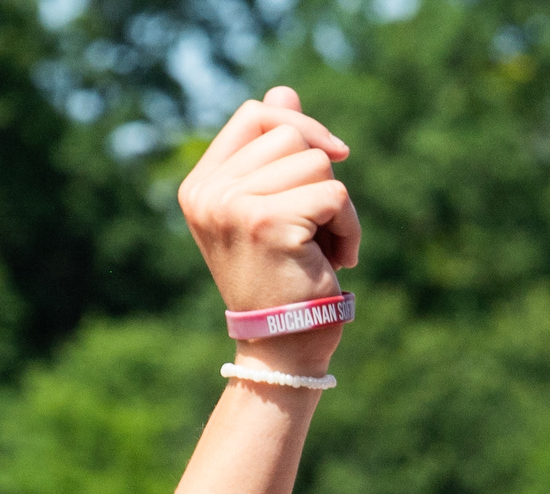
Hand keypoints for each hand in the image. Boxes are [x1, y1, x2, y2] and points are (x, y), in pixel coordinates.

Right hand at [179, 87, 359, 375]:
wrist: (282, 348)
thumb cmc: (281, 278)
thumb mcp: (271, 206)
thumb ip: (273, 150)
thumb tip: (283, 91)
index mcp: (199, 186)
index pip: (255, 115)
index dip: (298, 124)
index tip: (330, 155)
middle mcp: (208, 194)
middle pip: (290, 134)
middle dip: (320, 176)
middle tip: (314, 227)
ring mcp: (233, 207)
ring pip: (317, 161)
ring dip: (337, 207)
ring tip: (322, 248)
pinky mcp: (268, 223)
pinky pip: (335, 193)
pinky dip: (349, 228)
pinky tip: (337, 261)